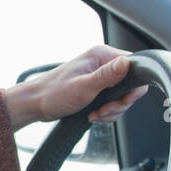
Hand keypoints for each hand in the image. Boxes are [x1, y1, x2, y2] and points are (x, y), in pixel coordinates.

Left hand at [4, 44, 149, 130]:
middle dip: (120, 104)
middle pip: (130, 85)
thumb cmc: (53, 93)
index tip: (122, 101)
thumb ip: (106, 76)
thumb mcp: (83, 87)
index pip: (135, 67)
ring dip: (111, 111)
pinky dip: (106, 113)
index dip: (133, 88)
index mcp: (102, 55)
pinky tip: (93, 115)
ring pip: (122, 97)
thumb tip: (127, 63)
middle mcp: (103, 63)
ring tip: (94, 114)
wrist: (35, 104)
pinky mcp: (97, 89)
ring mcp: (100, 76)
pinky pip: (113, 103)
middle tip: (103, 111)